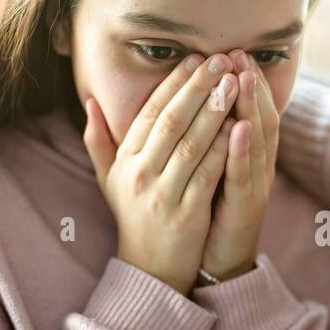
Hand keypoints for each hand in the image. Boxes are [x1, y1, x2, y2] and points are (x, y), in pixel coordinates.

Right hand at [82, 53, 237, 293]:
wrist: (149, 270)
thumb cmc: (134, 218)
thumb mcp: (110, 180)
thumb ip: (99, 141)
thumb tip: (90, 101)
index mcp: (125, 162)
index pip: (150, 113)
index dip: (173, 84)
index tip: (195, 59)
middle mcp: (140, 175)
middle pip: (171, 122)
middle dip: (197, 87)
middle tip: (220, 60)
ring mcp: (163, 195)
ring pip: (191, 144)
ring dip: (215, 111)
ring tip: (234, 84)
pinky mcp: (187, 215)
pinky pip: (208, 175)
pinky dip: (223, 149)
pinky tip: (239, 127)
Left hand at [199, 50, 280, 281]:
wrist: (216, 262)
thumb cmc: (208, 213)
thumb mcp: (206, 170)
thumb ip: (203, 138)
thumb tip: (191, 103)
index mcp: (246, 155)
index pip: (249, 110)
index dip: (245, 81)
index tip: (232, 52)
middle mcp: (257, 166)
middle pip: (259, 117)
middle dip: (250, 84)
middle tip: (240, 54)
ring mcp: (255, 186)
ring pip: (256, 141)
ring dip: (250, 107)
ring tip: (243, 77)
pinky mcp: (246, 207)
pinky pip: (244, 175)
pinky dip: (242, 150)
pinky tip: (238, 127)